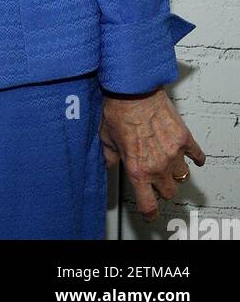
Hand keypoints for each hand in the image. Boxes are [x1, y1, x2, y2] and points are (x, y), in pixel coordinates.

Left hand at [100, 87, 205, 220]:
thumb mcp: (106, 137)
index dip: (150, 212)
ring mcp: (173, 153)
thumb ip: (110, 156)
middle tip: (156, 178)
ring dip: (176, 172)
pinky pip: (197, 155)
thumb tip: (110, 162)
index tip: (150, 212)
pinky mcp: (184, 138)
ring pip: (182, 176)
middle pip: (169, 192)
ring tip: (168, 162)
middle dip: (163, 188)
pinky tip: (191, 155)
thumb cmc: (119, 110)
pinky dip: (196, 157)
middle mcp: (157, 166)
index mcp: (137, 170)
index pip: (149, 204)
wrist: (133, 89)